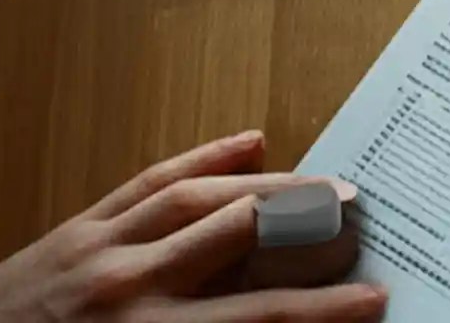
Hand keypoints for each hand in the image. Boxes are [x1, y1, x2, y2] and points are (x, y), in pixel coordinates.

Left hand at [0, 131, 386, 321]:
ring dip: (265, 182)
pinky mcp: (76, 229)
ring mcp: (101, 248)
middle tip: (355, 205)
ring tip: (317, 176)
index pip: (261, 316)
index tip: (373, 297)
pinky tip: (245, 143)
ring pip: (198, 197)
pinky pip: (147, 181)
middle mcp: (130, 285)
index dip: (326, 309)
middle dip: (303, 216)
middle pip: (237, 233)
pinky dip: (201, 159)